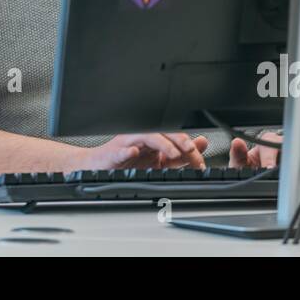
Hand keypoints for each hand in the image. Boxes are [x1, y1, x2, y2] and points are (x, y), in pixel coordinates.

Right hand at [74, 133, 209, 171]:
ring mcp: (128, 143)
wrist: (98, 167)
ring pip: (146, 136)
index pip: (176, 140)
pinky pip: (120, 150)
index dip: (190, 150)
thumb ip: (179, 156)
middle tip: (192, 152)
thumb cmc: (126, 163)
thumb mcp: (158, 163)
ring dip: (161, 143)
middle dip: (180, 141)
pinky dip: (127, 151)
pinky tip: (134, 153)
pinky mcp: (114, 152)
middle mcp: (143, 138)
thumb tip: (201, 145)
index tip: (200, 164)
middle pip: (164, 133)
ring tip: (173, 153)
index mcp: (155, 140)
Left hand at [229, 131, 299, 168]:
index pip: (270, 145)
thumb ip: (238, 156)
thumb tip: (236, 142)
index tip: (269, 168)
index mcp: (267, 145)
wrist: (255, 176)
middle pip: (294, 142)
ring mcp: (295, 150)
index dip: (269, 156)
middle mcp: (283, 145)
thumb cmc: (251, 169)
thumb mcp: (240, 165)